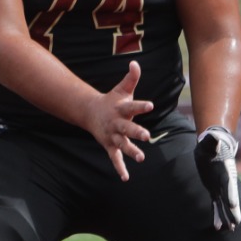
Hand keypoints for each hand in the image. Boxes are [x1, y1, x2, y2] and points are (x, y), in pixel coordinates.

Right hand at [84, 61, 153, 180]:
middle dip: (136, 132)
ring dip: (130, 151)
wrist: (90, 112)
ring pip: (121, 144)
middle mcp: (116, 123)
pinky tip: (126, 178)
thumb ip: (131, 78)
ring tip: (141, 157)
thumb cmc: (112, 100)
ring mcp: (112, 135)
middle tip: (147, 136)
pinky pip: (114, 158)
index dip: (141, 105)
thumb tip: (135, 62)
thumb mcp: (121, 89)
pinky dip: (119, 168)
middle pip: (127, 128)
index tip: (151, 104)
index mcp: (121, 109)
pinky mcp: (109, 145)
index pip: (132, 106)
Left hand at [194, 125, 240, 230]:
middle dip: (233, 211)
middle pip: (230, 198)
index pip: (229, 185)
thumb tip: (213, 136)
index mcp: (226, 171)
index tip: (232, 205)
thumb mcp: (209, 141)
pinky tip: (217, 226)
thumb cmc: (210, 143)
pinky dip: (216, 215)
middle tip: (236, 223)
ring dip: (226, 216)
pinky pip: (215, 204)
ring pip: (224, 205)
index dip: (231, 195)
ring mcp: (220, 187)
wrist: (211, 148)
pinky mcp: (213, 190)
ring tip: (230, 229)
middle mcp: (225, 181)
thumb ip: (212, 141)